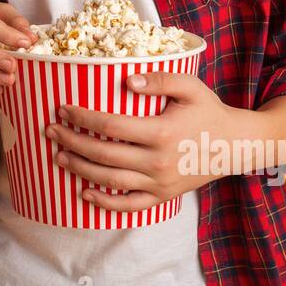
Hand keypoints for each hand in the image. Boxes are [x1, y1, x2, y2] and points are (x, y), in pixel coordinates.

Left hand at [44, 70, 249, 210]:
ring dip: (80, 170)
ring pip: (110, 181)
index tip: (63, 108)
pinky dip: (104, 203)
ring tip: (58, 157)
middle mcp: (157, 162)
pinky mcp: (163, 197)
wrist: (235, 145)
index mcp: (161, 132)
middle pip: (103, 154)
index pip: (110, 125)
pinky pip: (129, 206)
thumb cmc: (208, 111)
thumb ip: (159, 80)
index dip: (82, 117)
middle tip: (51, 131)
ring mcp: (159, 183)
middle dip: (72, 142)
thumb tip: (126, 80)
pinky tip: (84, 193)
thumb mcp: (190, 87)